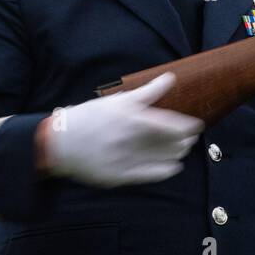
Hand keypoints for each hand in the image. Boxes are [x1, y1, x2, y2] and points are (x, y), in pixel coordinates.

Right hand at [44, 72, 203, 186]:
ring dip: (176, 153)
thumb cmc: (89, 118)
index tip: (196, 126)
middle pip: (168, 144)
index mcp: (129, 119)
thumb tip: (170, 78)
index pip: (169, 125)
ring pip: (162, 159)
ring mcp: (123, 160)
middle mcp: (128, 140)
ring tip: (182, 148)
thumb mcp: (117, 101)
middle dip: (184, 141)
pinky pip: (149, 175)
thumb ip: (147, 92)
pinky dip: (165, 171)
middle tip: (190, 137)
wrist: (58, 143)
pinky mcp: (118, 176)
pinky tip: (173, 166)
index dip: (187, 127)